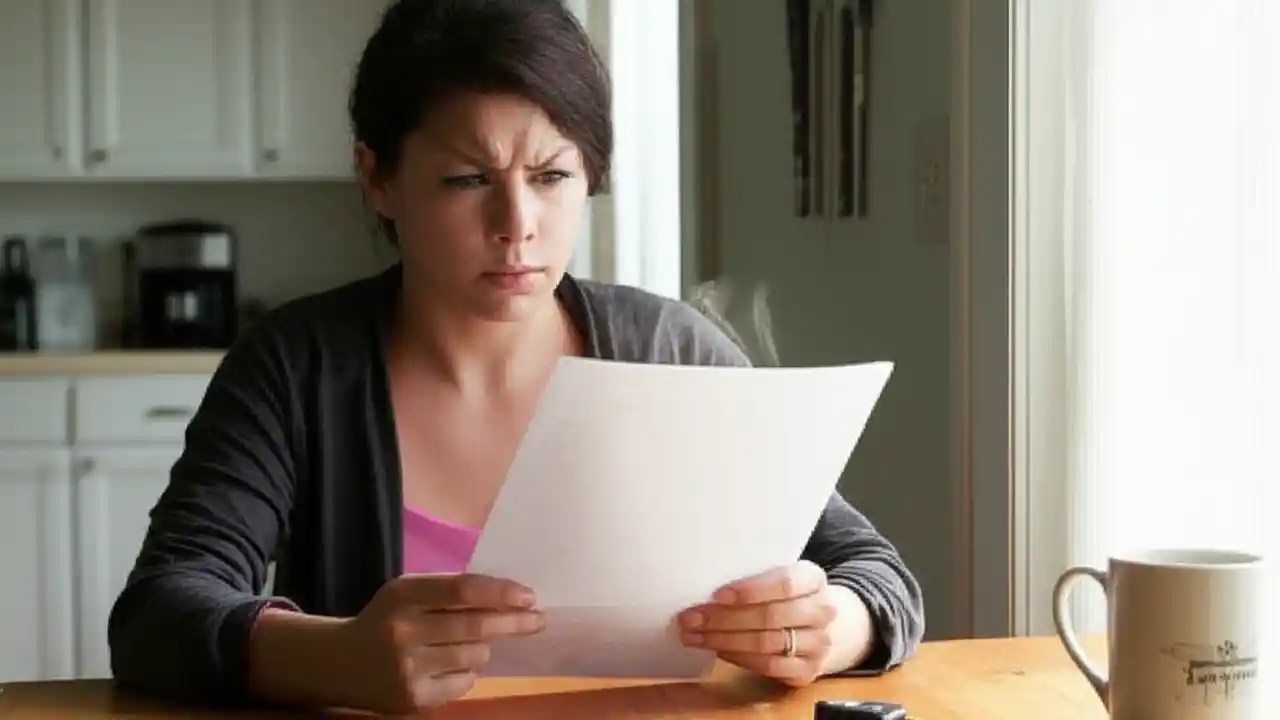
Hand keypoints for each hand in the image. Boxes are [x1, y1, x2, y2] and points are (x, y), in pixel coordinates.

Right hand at [334, 573, 543, 712]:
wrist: (339, 663)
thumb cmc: (385, 619)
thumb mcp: (406, 593)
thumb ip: (448, 591)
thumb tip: (509, 598)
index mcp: (402, 596)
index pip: (462, 590)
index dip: (501, 593)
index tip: (529, 596)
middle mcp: (403, 632)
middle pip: (474, 626)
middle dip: (514, 622)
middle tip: (538, 619)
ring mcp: (408, 669)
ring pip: (474, 656)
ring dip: (482, 648)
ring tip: (465, 644)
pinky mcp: (412, 699)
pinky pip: (464, 683)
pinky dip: (466, 673)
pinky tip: (446, 666)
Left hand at [677, 561, 850, 686]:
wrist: (818, 625)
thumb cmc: (786, 596)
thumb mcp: (777, 577)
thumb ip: (752, 579)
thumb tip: (703, 588)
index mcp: (813, 578)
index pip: (784, 583)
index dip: (749, 590)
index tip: (717, 595)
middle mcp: (822, 611)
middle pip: (770, 616)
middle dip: (724, 619)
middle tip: (690, 619)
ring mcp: (818, 643)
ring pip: (766, 643)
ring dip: (724, 641)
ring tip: (695, 636)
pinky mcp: (808, 670)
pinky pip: (769, 666)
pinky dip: (739, 658)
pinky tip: (718, 650)